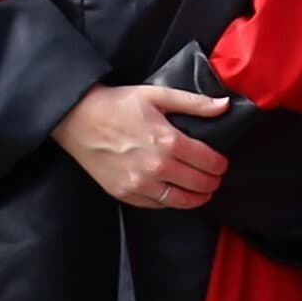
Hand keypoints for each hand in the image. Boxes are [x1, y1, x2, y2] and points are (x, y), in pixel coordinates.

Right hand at [53, 80, 235, 210]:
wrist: (77, 119)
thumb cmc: (117, 104)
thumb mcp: (157, 95)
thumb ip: (194, 103)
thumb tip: (224, 106)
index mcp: (168, 141)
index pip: (208, 161)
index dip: (220, 164)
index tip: (221, 163)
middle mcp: (156, 167)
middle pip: (198, 183)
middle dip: (213, 181)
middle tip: (215, 177)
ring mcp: (139, 184)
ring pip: (180, 201)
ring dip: (197, 198)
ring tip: (203, 192)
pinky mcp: (125, 194)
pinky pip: (156, 205)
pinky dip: (170, 202)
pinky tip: (175, 194)